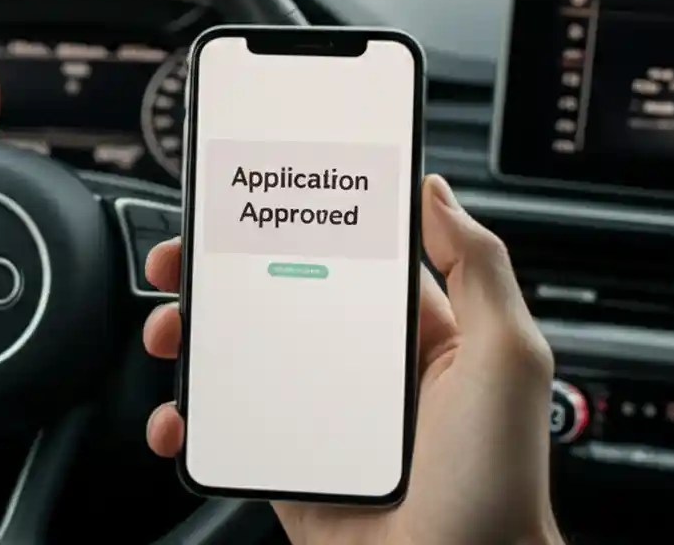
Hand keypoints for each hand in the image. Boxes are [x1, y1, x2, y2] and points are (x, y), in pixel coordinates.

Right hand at [142, 175, 563, 544]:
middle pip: (268, 297)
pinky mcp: (282, 460)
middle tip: (181, 261)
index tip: (252, 200)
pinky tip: (178, 417)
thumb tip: (436, 191)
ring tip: (167, 332)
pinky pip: (221, 427)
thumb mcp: (506, 358)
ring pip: (232, 357)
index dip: (291, 224)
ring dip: (187, 336)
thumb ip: (479, 269)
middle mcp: (355, 366)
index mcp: (407, 331)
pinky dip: (186, 418)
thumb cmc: (496, 482)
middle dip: (215, 272)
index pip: (339, 255)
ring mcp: (312, 414)